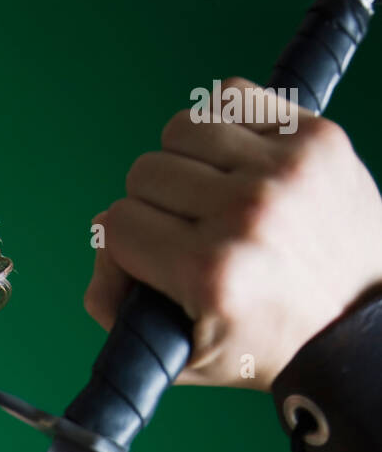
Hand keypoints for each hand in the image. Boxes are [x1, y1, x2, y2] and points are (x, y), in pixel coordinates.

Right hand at [83, 77, 381, 390]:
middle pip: (143, 173)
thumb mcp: (185, 357)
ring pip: (180, 129)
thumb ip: (120, 313)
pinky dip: (222, 123)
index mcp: (209, 273)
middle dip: (153, 206)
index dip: (124, 248)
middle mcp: (245, 215)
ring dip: (183, 162)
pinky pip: (232, 95)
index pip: (115, 225)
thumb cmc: (272, 343)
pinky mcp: (313, 136)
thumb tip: (96, 244)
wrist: (358, 326)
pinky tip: (233, 160)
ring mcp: (282, 169)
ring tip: (207, 194)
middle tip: (183, 232)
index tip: (148, 261)